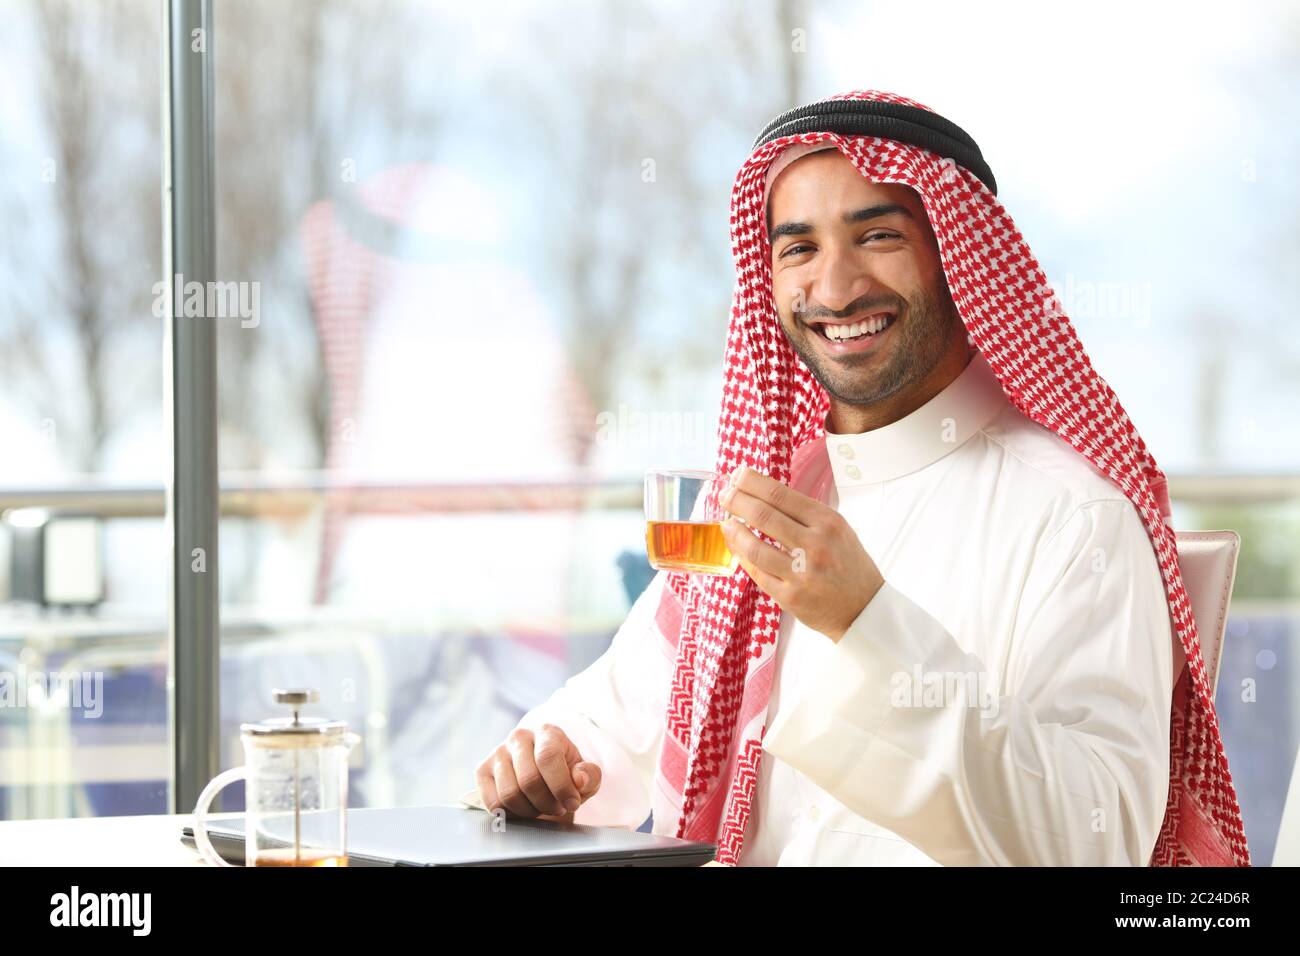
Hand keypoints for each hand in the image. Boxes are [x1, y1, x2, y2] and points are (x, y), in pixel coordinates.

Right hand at [475, 724, 601, 822]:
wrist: (543, 774)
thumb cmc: (566, 775)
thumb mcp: (585, 776)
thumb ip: (590, 776)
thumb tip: (579, 779)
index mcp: (547, 732)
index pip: (548, 757)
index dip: (561, 786)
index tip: (572, 803)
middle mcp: (519, 737)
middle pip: (529, 780)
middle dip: (547, 803)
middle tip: (557, 808)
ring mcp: (498, 752)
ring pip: (510, 794)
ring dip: (531, 810)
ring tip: (542, 807)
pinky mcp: (482, 770)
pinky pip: (493, 802)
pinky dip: (512, 813)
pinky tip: (524, 808)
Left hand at [719, 466, 884, 641]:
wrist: (864, 609)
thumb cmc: (848, 565)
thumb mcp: (838, 529)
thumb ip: (805, 513)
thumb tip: (763, 494)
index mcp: (827, 523)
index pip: (780, 494)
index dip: (752, 482)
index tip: (738, 475)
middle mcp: (815, 546)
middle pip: (763, 516)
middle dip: (737, 501)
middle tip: (725, 495)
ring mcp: (801, 573)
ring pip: (754, 547)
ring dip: (734, 530)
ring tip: (726, 522)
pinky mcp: (789, 597)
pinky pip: (756, 572)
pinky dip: (742, 556)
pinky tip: (736, 545)